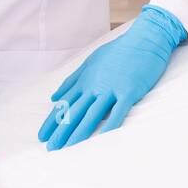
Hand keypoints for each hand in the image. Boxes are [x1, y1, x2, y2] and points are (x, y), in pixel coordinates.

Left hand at [38, 5, 187, 150]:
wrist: (145, 39)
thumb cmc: (119, 51)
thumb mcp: (90, 62)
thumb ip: (72, 81)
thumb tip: (54, 97)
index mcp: (85, 80)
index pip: (65, 105)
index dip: (52, 121)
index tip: (42, 136)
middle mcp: (94, 86)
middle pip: (75, 112)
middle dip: (61, 131)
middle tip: (50, 148)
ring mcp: (111, 89)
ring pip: (92, 114)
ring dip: (79, 132)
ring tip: (69, 148)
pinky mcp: (129, 91)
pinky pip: (119, 111)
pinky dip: (111, 125)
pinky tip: (104, 138)